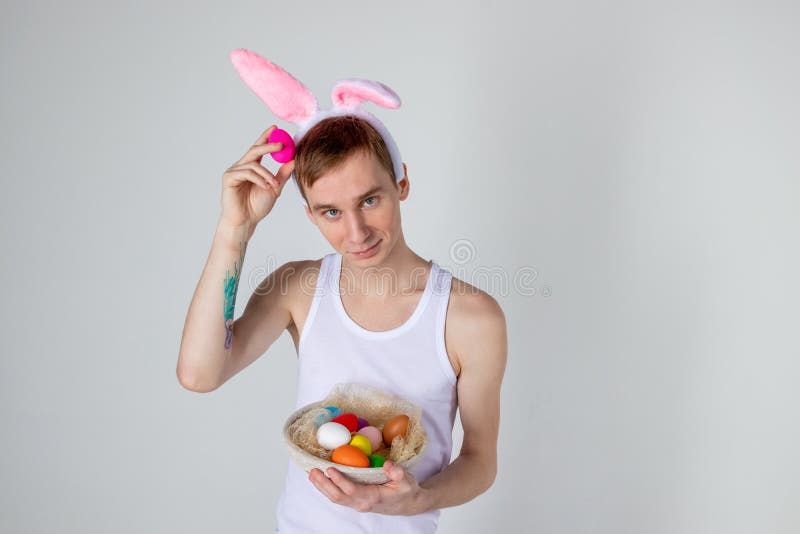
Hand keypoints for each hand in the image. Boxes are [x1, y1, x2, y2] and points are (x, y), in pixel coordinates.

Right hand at [219, 125, 294, 231]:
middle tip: (281, 144)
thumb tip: (294, 159)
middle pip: (255, 150)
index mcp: (251, 167)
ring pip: (253, 164)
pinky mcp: (229, 178)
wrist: (246, 221)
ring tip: (274, 185)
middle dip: (268, 145)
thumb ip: (282, 174)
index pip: (258, 148)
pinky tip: (265, 187)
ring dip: (267, 174)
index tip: (275, 128)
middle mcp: (241, 167)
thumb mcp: (274, 188)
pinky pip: (247, 173)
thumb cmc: (257, 206)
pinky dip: (258, 179)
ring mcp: (234, 172)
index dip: (266, 137)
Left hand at [308, 461, 425, 514]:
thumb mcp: (406, 480)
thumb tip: (387, 464)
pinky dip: (327, 487)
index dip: (339, 480)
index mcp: (373, 497)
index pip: (352, 490)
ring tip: (311, 473)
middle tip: (312, 470)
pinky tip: (320, 479)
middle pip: (337, 496)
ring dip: (322, 486)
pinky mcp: (355, 501)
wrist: (408, 504)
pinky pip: (338, 496)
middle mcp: (362, 503)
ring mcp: (357, 504)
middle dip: (323, 484)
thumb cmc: (406, 491)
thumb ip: (397, 472)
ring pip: (335, 498)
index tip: (330, 468)